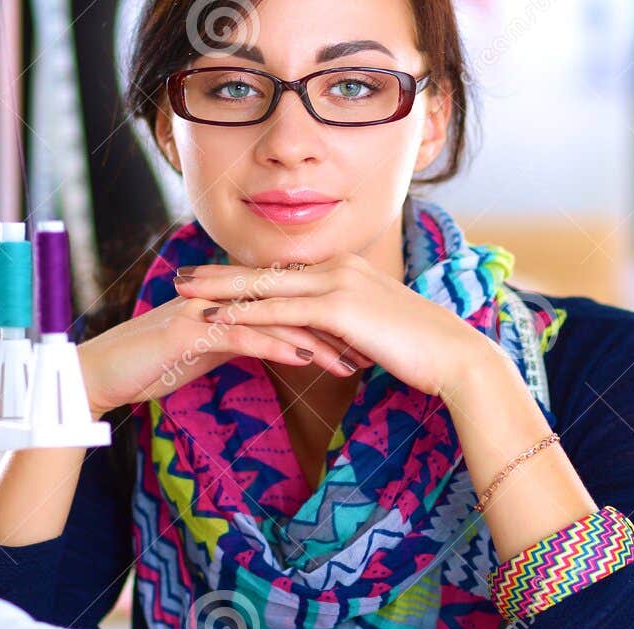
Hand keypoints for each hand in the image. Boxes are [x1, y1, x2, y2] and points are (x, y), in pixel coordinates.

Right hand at [76, 294, 358, 416]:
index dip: (331, 322)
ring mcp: (205, 311)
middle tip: (375, 350)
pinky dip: (276, 345)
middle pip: (292, 306)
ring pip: (273, 318)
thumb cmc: (151, 365)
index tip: (366, 343)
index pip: (291, 305)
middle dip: (336, 328)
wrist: (99, 374)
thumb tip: (280, 344)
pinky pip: (242, 336)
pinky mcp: (188, 332)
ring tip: (351, 361)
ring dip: (317, 339)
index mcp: (230, 301)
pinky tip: (306, 358)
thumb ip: (242, 340)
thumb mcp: (207, 352)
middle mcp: (222, 298)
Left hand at [172, 254, 494, 399]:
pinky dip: (245, 314)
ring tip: (183, 296)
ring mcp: (338, 283)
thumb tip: (329, 347)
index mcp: (345, 269)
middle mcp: (338, 267)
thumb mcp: (374, 334)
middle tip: (180, 277)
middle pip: (264, 270)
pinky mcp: (339, 308)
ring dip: (220, 292)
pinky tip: (216, 320)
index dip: (244, 276)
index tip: (211, 280)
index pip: (283, 272)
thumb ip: (346, 331)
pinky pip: (281, 310)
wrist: (453, 355)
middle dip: (218, 275)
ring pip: (265, 286)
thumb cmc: (419, 351)